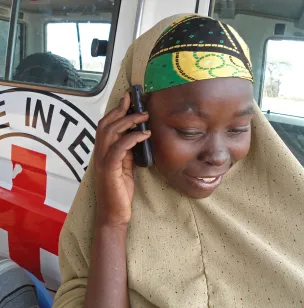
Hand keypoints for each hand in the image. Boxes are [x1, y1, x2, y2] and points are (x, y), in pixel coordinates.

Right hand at [94, 92, 150, 226]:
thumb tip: (135, 137)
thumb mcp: (125, 167)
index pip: (106, 126)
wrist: (114, 214)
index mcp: (103, 152)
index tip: (128, 99)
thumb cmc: (120, 191)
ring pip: (110, 132)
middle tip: (136, 101)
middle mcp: (100, 154)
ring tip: (144, 115)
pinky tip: (145, 134)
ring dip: (128, 121)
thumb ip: (126, 152)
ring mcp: (102, 161)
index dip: (116, 110)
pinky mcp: (109, 170)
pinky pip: (119, 148)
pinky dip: (132, 138)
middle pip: (106, 124)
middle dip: (121, 110)